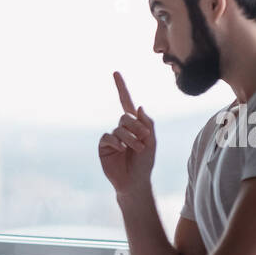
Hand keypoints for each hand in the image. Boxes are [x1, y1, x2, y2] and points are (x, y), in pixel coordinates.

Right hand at [98, 71, 156, 197]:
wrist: (135, 181)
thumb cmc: (145, 162)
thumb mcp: (152, 141)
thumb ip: (148, 124)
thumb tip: (139, 107)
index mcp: (134, 125)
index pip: (127, 102)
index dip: (121, 88)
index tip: (115, 73)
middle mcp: (122, 128)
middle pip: (126, 116)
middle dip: (136, 126)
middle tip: (144, 139)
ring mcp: (112, 137)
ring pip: (119, 128)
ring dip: (130, 138)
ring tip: (137, 149)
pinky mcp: (104, 147)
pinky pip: (107, 137)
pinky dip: (116, 141)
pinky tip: (121, 150)